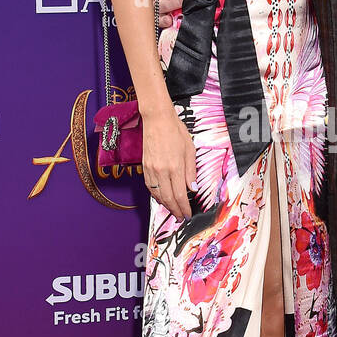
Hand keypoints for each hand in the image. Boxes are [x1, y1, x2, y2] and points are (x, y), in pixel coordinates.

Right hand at [142, 105, 196, 219]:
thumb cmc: (176, 131)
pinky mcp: (144, 166)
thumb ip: (191, 171)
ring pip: (157, 194)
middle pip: (167, 198)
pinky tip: (161, 198)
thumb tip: (192, 188)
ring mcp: (151, 169)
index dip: (184, 207)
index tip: (187, 214)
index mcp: (175, 167)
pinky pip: (149, 186)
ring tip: (172, 210)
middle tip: (181, 217)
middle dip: (175, 210)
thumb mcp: (190, 150)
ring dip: (165, 205)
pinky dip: (155, 195)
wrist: (157, 119)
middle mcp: (161, 171)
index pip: (179, 194)